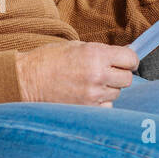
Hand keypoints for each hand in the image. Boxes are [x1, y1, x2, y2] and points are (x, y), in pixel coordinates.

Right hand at [15, 41, 138, 106]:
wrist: (27, 80)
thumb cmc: (49, 60)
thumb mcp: (77, 47)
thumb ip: (102, 52)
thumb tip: (125, 54)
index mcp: (96, 55)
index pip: (130, 59)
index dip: (130, 60)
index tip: (126, 62)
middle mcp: (97, 75)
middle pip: (126, 79)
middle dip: (119, 75)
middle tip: (106, 73)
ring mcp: (92, 95)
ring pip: (116, 94)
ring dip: (108, 89)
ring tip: (89, 84)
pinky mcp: (86, 110)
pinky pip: (105, 107)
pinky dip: (100, 103)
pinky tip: (85, 96)